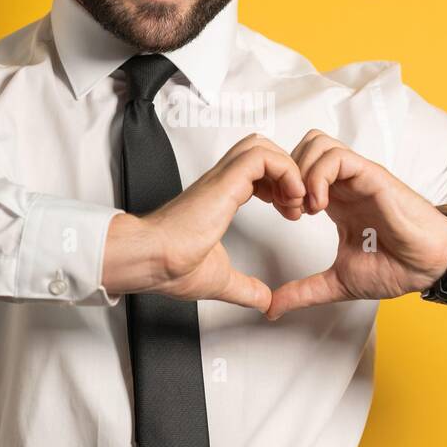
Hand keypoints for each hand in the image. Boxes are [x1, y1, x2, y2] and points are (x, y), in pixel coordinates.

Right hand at [102, 133, 306, 312]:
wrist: (151, 259)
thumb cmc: (170, 265)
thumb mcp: (220, 279)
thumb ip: (244, 288)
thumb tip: (262, 300)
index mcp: (219, 198)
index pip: (257, 170)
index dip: (281, 185)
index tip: (289, 211)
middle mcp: (220, 183)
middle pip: (261, 149)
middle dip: (287, 170)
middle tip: (295, 202)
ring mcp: (221, 179)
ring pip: (262, 146)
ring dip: (287, 168)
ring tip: (294, 199)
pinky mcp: (223, 182)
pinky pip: (261, 157)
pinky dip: (284, 171)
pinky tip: (289, 198)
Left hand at [266, 130, 446, 319]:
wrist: (430, 266)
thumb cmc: (395, 266)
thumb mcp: (337, 282)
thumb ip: (304, 291)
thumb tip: (272, 308)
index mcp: (334, 200)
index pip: (296, 170)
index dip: (279, 188)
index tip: (282, 217)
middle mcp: (344, 183)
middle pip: (301, 147)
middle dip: (285, 175)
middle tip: (289, 209)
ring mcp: (358, 177)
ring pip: (316, 143)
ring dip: (301, 172)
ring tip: (304, 208)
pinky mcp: (372, 176)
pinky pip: (337, 157)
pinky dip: (318, 177)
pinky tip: (320, 207)